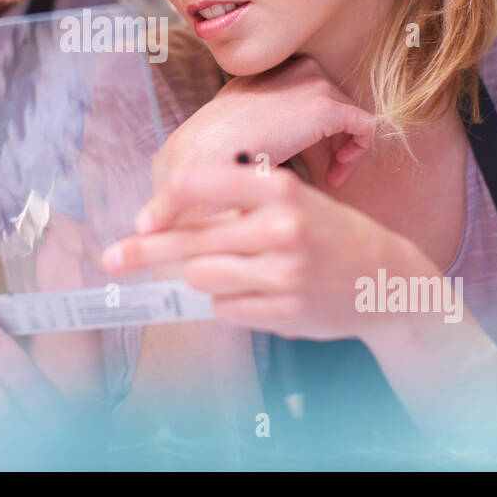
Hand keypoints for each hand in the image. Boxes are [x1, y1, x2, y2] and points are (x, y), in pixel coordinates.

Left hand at [102, 165, 431, 341]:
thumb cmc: (326, 233)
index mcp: (280, 190)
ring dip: (201, 275)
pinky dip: (228, 301)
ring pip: (202, 276)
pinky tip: (258, 293)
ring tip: (234, 269)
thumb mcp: (291, 200)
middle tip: (111, 260)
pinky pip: (225, 308)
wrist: (386, 280)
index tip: (142, 221)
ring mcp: (284, 274)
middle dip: (144, 251)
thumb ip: (237, 204)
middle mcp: (282, 228)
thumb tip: (164, 222)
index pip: (202, 183)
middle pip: (190, 241)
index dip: (164, 204)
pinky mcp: (284, 313)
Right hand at [154, 55, 374, 192]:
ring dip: (343, 149)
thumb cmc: (213, 145)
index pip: (310, 90)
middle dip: (332, 138)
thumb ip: (262, 115)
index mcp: (272, 67)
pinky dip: (356, 153)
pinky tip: (334, 176)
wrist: (207, 151)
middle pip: (335, 100)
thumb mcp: (236, 118)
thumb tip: (278, 133)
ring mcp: (314, 83)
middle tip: (322, 170)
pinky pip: (365, 127)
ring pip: (351, 115)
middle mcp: (296, 67)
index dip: (314, 126)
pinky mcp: (327, 108)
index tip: (305, 154)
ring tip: (329, 177)